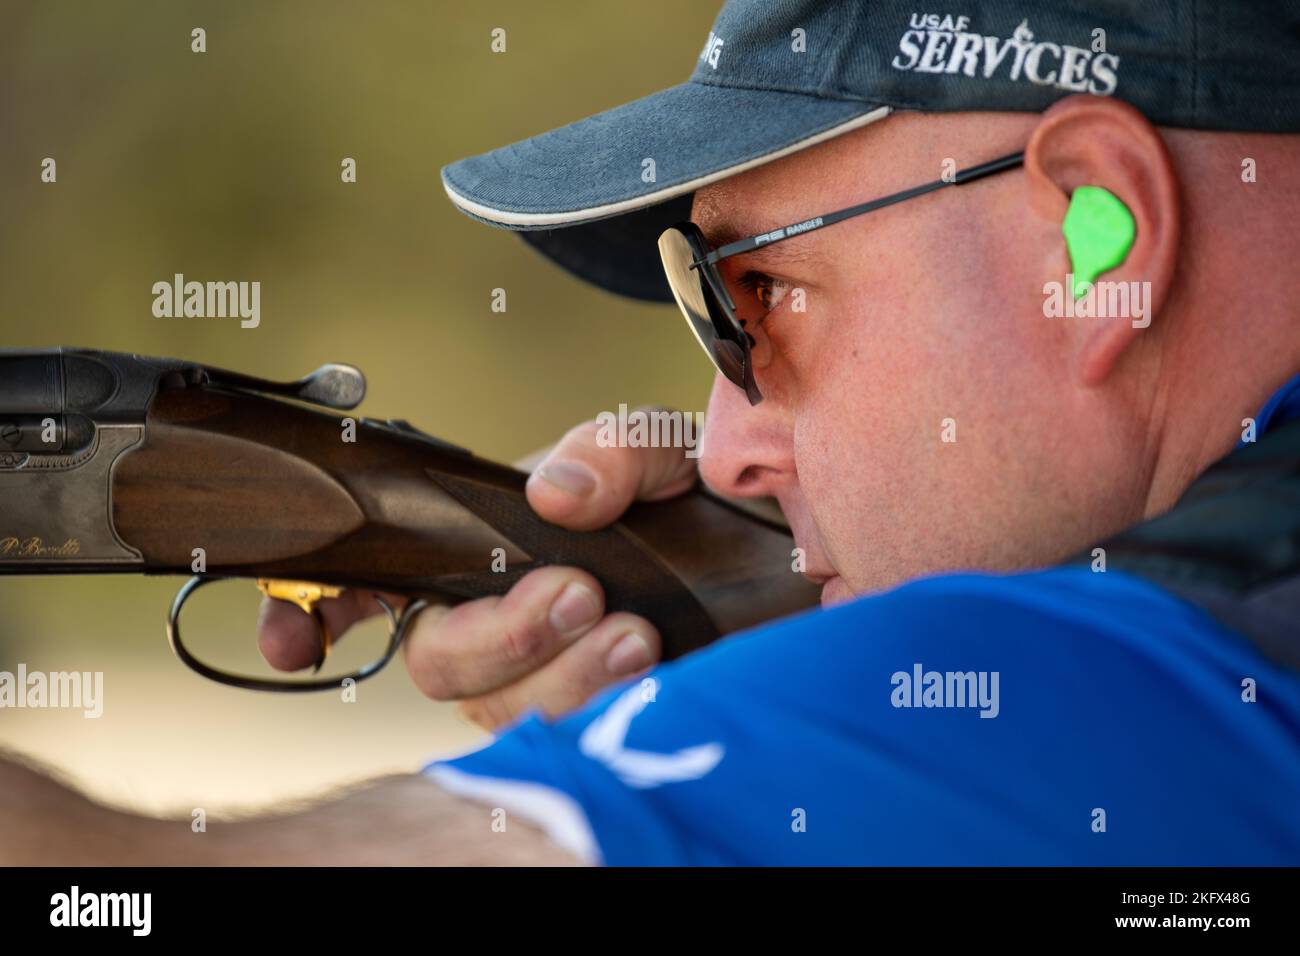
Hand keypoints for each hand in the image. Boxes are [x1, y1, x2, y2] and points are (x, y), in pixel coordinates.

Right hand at [256, 413, 698, 730]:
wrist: (745, 539)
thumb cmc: (676, 485)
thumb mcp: (648, 447)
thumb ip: (606, 451)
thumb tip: (556, 496)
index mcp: (470, 548)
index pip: (363, 584)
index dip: (311, 614)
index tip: (295, 642)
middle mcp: (486, 616)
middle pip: (440, 663)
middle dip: (502, 638)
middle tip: (581, 593)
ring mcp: (533, 672)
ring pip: (501, 711)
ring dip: (563, 678)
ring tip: (638, 634)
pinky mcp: (588, 709)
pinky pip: (563, 735)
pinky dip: (595, 710)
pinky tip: (647, 674)